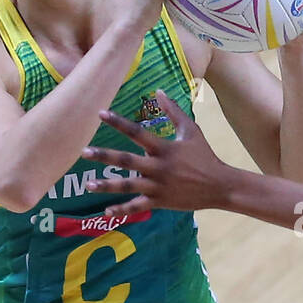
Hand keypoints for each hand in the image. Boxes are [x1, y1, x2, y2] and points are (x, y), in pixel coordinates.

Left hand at [82, 91, 230, 212]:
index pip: (137, 133)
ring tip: (88, 184)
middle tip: (83, 152)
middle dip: (104, 156)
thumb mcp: (192, 130)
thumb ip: (174, 111)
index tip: (100, 114)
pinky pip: (138, 206)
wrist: (219, 186)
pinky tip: (107, 211)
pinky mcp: (160, 201)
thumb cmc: (204, 156)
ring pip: (128, 186)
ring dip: (107, 185)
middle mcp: (159, 167)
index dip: (118, 123)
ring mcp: (158, 186)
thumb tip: (159, 91)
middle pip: (126, 160)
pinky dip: (123, 210)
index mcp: (165, 148)